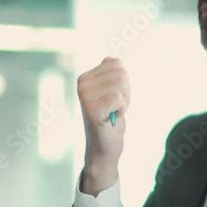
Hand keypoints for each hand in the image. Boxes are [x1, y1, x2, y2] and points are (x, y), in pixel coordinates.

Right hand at [77, 57, 129, 193]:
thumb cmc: (110, 119)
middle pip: (121, 72)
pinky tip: (111, 118)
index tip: (113, 99)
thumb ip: (111, 73)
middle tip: (114, 108)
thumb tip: (109, 58)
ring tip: (112, 113)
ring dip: (124, 101)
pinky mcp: (92, 108)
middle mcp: (81, 84)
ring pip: (121, 83)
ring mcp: (85, 96)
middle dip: (125, 91)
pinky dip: (121, 109)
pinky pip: (119, 97)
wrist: (104, 148)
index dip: (123, 83)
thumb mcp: (112, 91)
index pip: (117, 63)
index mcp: (85, 77)